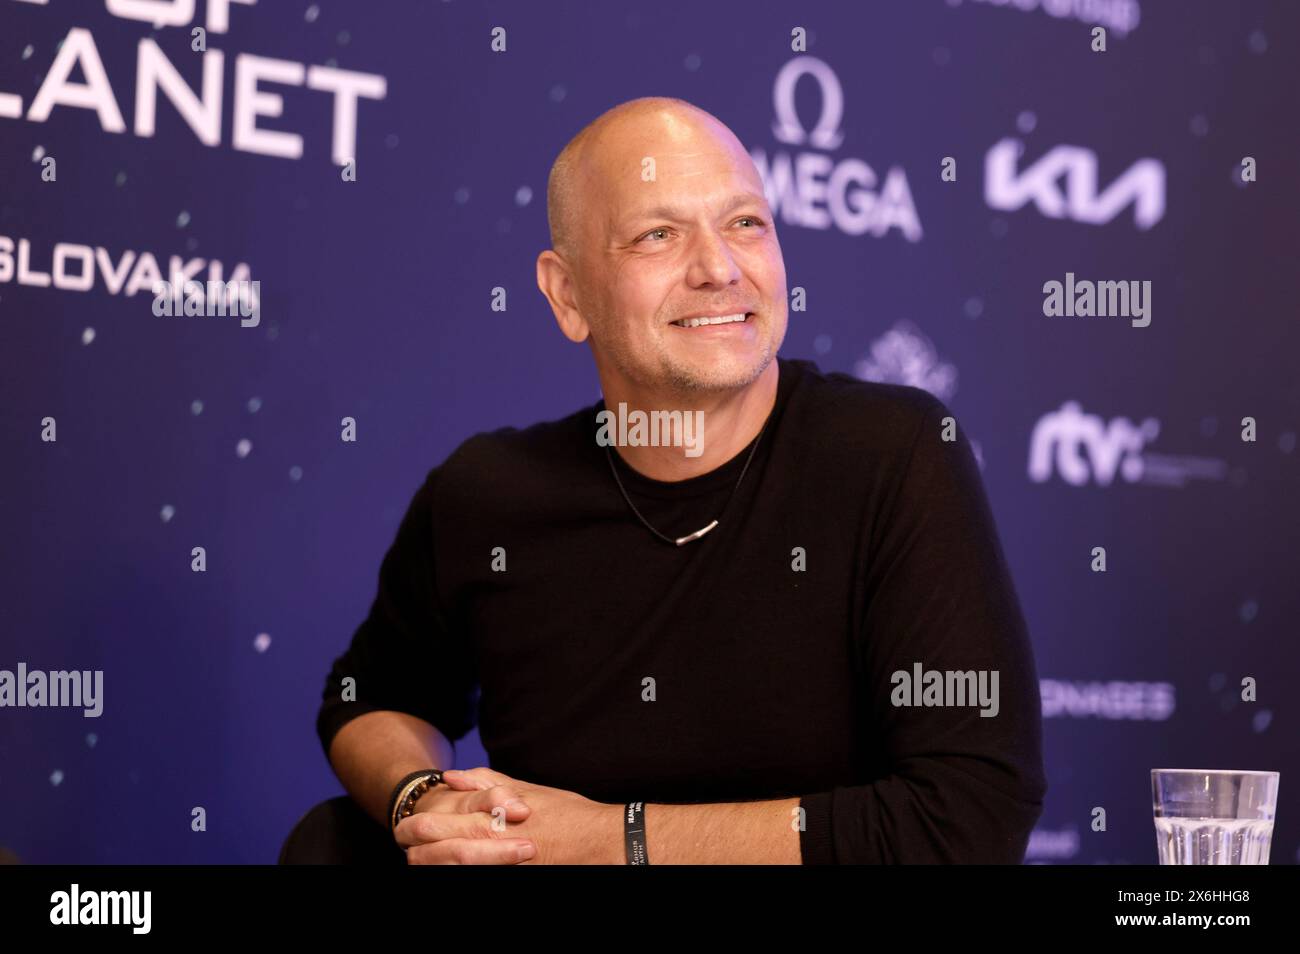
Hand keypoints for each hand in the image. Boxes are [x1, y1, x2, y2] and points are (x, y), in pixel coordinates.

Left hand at [396, 766, 619, 864]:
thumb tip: (453, 777)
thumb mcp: (527, 791)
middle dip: (418, 851)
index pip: (437, 826)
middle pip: (437, 851)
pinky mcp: (513, 872)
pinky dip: (459, 871)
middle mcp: (490, 838)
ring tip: (420, 861)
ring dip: (433, 864)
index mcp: (490, 815)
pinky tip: (451, 869)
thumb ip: (489, 783)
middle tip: (406, 847)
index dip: (415, 831)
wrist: (601, 840)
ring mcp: (499, 859)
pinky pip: (476, 874)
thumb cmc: (568, 814)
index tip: (406, 831)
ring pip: (452, 865)